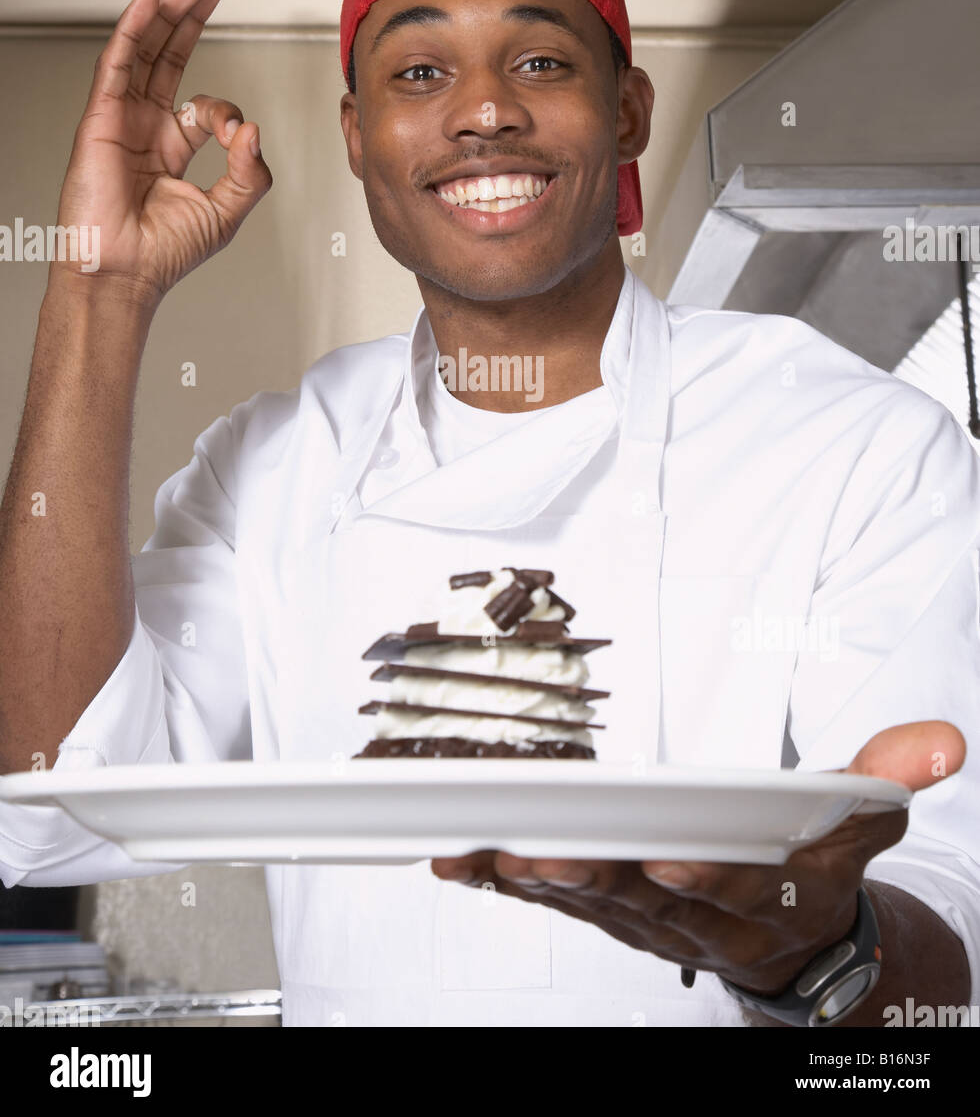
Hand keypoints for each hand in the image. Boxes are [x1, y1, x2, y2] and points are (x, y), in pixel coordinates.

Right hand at [50, 0, 271, 305]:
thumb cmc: (163, 253)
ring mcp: (122, 120)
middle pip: (170, 57)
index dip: (226, 113)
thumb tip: (253, 129)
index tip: (237, 136)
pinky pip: (117, 65)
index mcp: (171, 148)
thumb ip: (250, 172)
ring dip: (169, 12)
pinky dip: (133, 31)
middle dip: (193, 17)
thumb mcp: (226, 210)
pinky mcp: (101, 120)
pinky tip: (149, 3)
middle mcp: (145, 128)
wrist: (124, 274)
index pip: (204, 107)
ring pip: (146, 52)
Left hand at [431, 720, 964, 993]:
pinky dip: (501, 882)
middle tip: (544, 854)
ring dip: (533, 880)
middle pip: (641, 902)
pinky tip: (457, 861)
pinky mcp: (605, 909)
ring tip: (483, 853)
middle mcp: (695, 917)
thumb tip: (942, 741)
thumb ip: (889, 777)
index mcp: (762, 897)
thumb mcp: (859, 824)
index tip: (672, 863)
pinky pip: (549, 899)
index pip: (734, 895)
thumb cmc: (810, 869)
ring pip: (585, 904)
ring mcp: (644, 918)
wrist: (790, 945)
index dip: (705, 883)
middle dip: (593, 879)